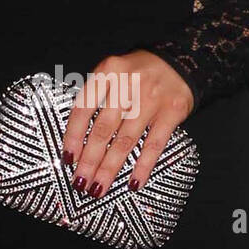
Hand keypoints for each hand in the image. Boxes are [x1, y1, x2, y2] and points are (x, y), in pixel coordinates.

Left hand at [61, 51, 193, 197]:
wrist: (180, 61)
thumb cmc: (138, 71)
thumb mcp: (112, 72)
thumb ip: (96, 96)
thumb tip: (77, 138)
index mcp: (107, 72)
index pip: (83, 108)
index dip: (73, 136)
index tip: (68, 158)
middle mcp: (127, 84)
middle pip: (103, 129)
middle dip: (89, 160)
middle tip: (80, 182)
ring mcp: (150, 99)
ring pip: (125, 140)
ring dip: (110, 168)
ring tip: (99, 187)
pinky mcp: (171, 112)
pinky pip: (154, 144)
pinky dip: (143, 165)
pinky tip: (133, 182)